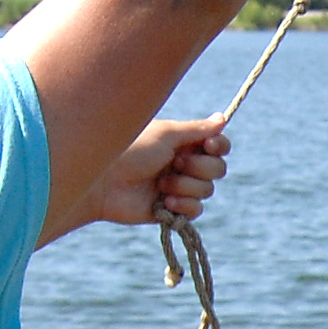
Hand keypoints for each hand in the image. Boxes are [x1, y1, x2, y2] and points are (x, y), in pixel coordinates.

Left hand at [82, 119, 229, 230]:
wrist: (105, 183)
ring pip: (207, 190)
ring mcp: (179, 187)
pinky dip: (183, 205)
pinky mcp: (172, 209)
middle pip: (218, 169)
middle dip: (200, 167)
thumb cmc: (132, 151)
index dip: (218, 147)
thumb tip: (223, 118)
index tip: (208, 146)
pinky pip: (196, 210)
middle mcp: (184, 164)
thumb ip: (197, 129)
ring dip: (186, 186)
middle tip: (176, 162)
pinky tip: (164, 202)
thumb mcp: (167, 134)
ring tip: (160, 184)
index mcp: (183, 142)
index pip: (217, 145)